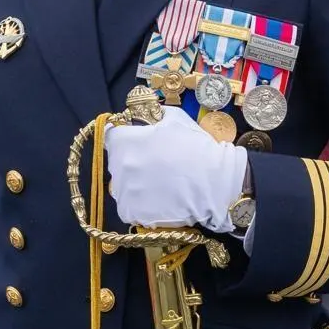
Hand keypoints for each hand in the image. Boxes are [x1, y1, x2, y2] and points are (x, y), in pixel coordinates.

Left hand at [105, 105, 246, 232]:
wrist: (217, 183)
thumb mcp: (175, 119)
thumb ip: (153, 115)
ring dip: (133, 183)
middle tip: (152, 163)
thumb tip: (143, 115)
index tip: (134, 140)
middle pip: (116, 162)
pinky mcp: (133, 213)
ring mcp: (126, 192)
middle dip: (129, 160)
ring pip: (121, 186)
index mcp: (127, 141)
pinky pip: (127, 207)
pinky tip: (157, 199)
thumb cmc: (197, 147)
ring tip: (157, 183)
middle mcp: (120, 167)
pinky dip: (138, 204)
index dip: (123, 137)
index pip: (111, 137)